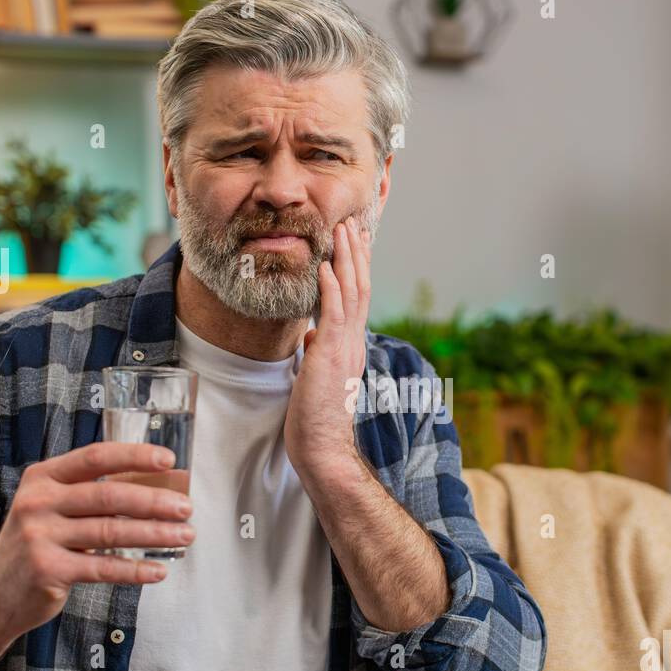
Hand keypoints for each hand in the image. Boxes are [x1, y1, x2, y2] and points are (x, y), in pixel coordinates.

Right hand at [0, 441, 194, 641]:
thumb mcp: (50, 507)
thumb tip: (153, 486)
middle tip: (186, 508)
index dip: (134, 456)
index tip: (168, 461)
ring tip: (184, 536)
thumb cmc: (35, 543)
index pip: (95, 457)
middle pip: (109, 496)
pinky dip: (135, 570)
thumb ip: (88, 493)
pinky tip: (159, 570)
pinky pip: (103, 567)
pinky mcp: (49, 570)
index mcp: (43, 478)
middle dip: (155, 501)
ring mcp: (41, 537)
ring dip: (155, 534)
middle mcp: (39, 502)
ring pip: (111, 531)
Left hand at [284, 216, 371, 481]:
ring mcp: (345, 348)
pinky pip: (332, 315)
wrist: (323, 448)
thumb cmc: (315, 418)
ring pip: (350, 294)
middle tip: (352, 223)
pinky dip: (329, 288)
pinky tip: (325, 265)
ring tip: (342, 231)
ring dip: (345, 260)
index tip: (354, 242)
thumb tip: (311, 336)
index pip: (357, 299)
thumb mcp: (317, 377)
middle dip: (355, 253)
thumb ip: (318, 353)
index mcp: (351, 347)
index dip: (356, 268)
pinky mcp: (331, 356)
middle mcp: (353, 343)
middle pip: (359, 288)